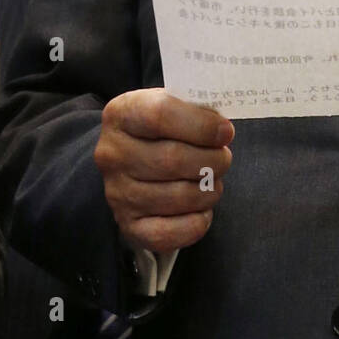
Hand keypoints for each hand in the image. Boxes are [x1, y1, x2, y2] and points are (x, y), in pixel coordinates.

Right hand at [94, 89, 233, 255]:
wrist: (134, 159)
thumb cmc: (164, 128)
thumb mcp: (173, 104)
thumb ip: (195, 109)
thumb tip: (222, 131)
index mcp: (122, 113)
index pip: (160, 115)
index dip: (201, 125)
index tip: (226, 132)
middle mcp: (112, 154)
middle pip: (172, 159)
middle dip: (212, 160)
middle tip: (224, 158)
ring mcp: (117, 193)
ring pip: (178, 196)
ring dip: (209, 190)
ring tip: (213, 181)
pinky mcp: (128, 225)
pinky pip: (169, 234)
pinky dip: (197, 223)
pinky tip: (202, 208)